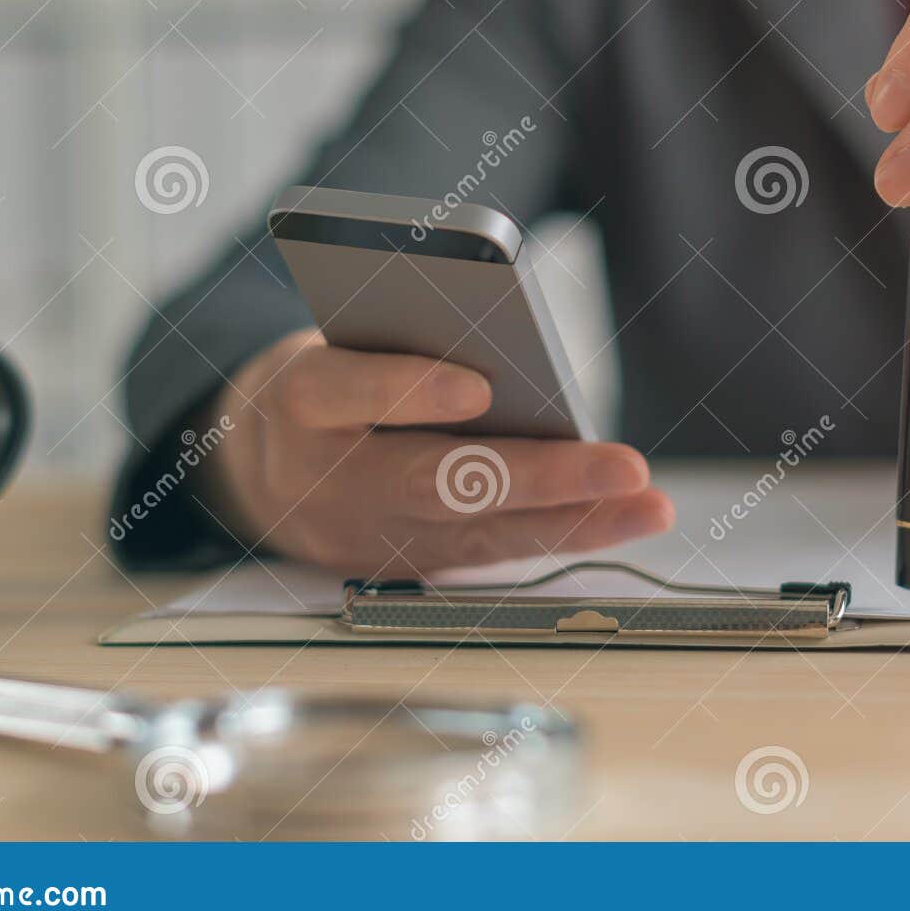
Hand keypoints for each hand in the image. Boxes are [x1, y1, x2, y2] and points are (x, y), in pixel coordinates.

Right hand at [201, 329, 673, 575]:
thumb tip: (508, 345)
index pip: (342, 391)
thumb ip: (398, 346)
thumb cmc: (326, 380)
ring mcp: (366, 536)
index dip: (407, 390)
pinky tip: (624, 518)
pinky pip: (492, 555)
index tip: (477, 385)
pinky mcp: (404, 567)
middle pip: (432, 483)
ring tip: (649, 503)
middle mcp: (327, 480)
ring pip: (475, 534)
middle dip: (536, 477)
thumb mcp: (337, 343)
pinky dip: (562, 537)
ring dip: (572, 521)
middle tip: (623, 466)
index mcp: (296, 401)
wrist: (260, 468)